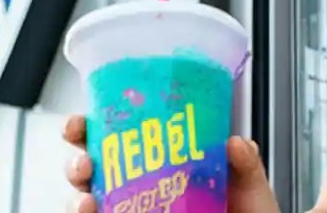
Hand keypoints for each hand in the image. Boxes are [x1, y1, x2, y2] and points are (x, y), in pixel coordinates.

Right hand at [62, 114, 279, 212]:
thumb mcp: (250, 188)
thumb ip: (245, 164)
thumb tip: (237, 143)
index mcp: (163, 164)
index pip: (121, 139)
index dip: (93, 128)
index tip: (83, 122)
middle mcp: (141, 190)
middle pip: (92, 170)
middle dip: (77, 160)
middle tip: (84, 160)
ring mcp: (133, 211)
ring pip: (87, 203)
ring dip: (77, 198)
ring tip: (87, 197)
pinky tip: (91, 212)